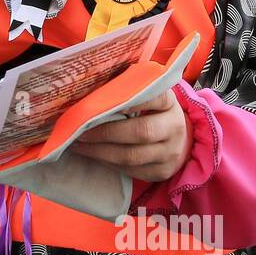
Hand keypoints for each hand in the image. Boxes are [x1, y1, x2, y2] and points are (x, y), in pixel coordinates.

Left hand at [70, 89, 192, 182]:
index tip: (108, 100)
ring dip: (100, 151)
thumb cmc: (151, 112)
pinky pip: (130, 170)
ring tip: (78, 144)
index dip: (136, 100)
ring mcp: (170, 153)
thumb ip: (128, 90)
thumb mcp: (148, 97)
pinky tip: (91, 154)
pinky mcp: (161, 172)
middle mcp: (174, 128)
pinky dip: (107, 162)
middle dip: (106, 132)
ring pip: (132, 156)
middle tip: (80, 130)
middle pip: (141, 131)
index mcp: (170, 104)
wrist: (178, 140)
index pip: (157, 98)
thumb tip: (93, 82)